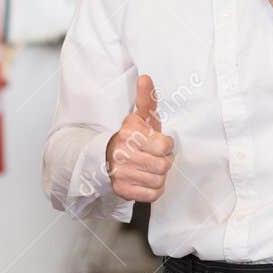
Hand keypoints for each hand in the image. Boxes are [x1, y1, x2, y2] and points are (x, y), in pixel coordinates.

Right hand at [105, 75, 175, 202]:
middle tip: (154, 157)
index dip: (165, 145)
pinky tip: (145, 180)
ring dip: (158, 176)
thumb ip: (146, 99)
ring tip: (149, 168)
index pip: (164, 145)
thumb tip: (145, 78)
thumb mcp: (140, 118)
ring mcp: (120, 173)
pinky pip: (151, 194)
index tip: (158, 144)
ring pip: (158, 180)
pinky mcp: (121, 189)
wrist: (107, 157)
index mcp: (129, 134)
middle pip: (163, 165)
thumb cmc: (131, 138)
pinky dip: (152, 190)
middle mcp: (121, 153)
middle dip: (163, 162)